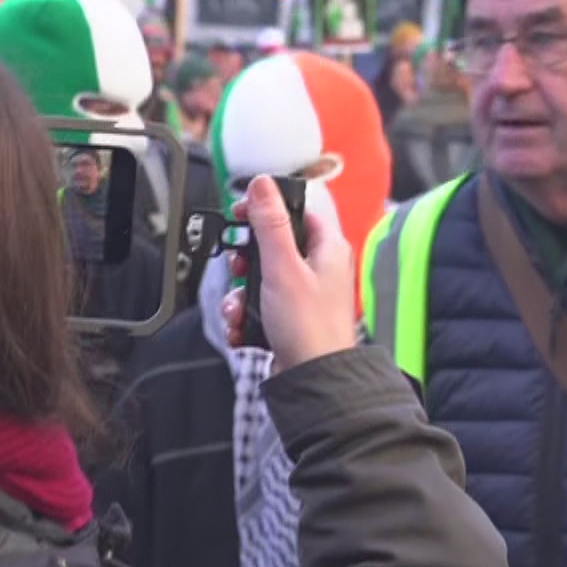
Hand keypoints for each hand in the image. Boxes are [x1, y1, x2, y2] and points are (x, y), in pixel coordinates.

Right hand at [219, 176, 355, 372]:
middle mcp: (318, 267)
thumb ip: (270, 224)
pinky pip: (259, 304)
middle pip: (271, 244)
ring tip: (239, 309)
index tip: (241, 214)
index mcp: (327, 247)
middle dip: (245, 260)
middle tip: (239, 267)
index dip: (266, 208)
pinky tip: (241, 327)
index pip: (296, 208)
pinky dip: (244, 314)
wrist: (314, 381)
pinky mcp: (289, 317)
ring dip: (240, 293)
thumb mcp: (283, 268)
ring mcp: (303, 293)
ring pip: (260, 276)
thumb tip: (263, 185)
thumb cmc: (310, 329)